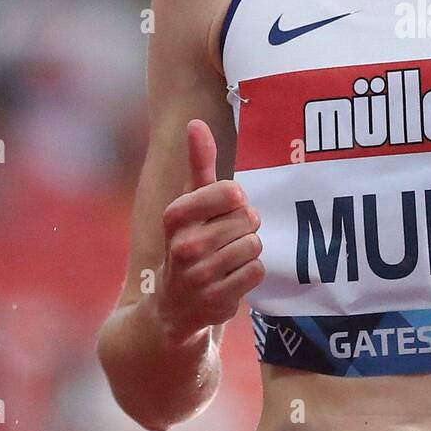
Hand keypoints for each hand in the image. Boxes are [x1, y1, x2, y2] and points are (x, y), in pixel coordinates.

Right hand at [157, 120, 264, 343]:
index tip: (223, 209)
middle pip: (248, 219)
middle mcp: (183, 246)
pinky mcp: (217, 300)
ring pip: (254, 245)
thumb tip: (195, 123)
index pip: (231, 191)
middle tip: (224, 239)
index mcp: (176, 216)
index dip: (236, 200)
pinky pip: (257, 271)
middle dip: (244, 227)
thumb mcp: (189, 203)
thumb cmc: (188, 242)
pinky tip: (229, 278)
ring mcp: (199, 275)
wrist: (173, 307)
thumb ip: (198, 164)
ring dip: (247, 251)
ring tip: (225, 260)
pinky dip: (250, 274)